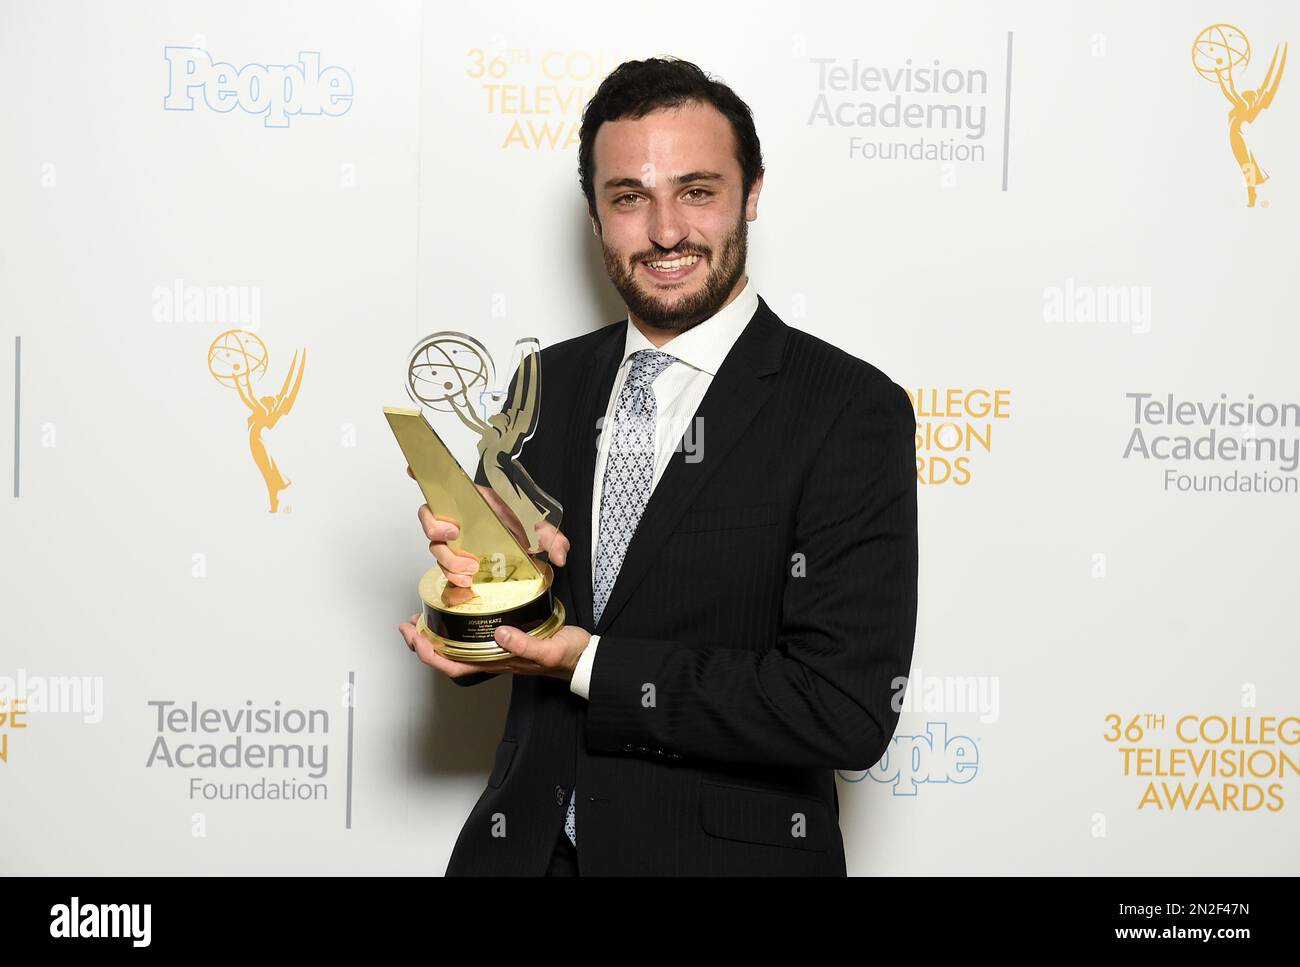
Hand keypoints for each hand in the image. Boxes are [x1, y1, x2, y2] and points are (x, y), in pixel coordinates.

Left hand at [399, 614, 590, 682]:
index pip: (452, 665)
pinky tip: (454, 614)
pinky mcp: (505, 639)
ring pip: (455, 648)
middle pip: (446, 658)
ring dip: (435, 636)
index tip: (415, 636)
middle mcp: (492, 659)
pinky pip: (471, 639)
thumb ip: (525, 645)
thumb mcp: (549, 649)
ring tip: (423, 618)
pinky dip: (454, 628)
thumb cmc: (567, 655)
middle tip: (409, 623)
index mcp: (497, 663)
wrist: (582, 657)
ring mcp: (497, 650)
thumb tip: (500, 634)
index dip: (428, 654)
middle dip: (422, 642)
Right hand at [408, 465, 569, 608]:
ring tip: (469, 570)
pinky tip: (465, 585)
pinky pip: (445, 571)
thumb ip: (550, 536)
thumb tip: (560, 552)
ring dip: (448, 560)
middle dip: (436, 529)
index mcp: (476, 502)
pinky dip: (452, 578)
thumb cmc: (525, 531)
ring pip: (436, 549)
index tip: (413, 467)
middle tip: (455, 536)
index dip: (424, 475)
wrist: (525, 553)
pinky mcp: (459, 563)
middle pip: (430, 519)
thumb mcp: (540, 528)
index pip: (445, 485)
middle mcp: (461, 520)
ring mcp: (458, 543)